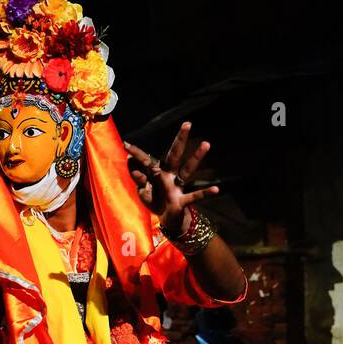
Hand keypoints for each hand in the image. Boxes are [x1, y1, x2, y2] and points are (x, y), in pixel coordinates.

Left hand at [123, 122, 219, 236]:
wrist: (168, 220)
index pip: (146, 160)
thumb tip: (129, 161)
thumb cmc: (156, 202)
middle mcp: (169, 176)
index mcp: (157, 173)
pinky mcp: (182, 201)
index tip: (125, 143)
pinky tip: (217, 189)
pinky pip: (195, 196)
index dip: (136, 153)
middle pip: (174, 155)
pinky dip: (206, 193)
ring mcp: (177, 187)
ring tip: (206, 143)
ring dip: (196, 157)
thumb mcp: (143, 191)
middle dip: (179, 140)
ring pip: (188, 170)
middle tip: (187, 123)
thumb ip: (138, 177)